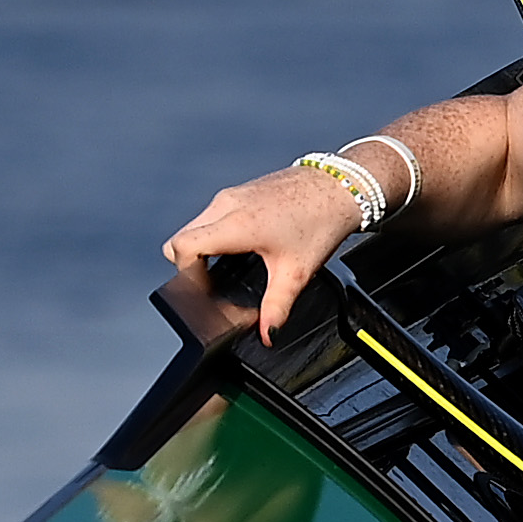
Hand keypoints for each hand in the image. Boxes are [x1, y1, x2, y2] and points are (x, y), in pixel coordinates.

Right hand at [163, 162, 365, 341]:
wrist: (341, 187)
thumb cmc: (321, 221)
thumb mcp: (296, 272)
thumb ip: (276, 307)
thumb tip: (267, 334)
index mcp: (235, 224)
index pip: (182, 247)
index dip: (185, 274)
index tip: (203, 290)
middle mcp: (226, 204)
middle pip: (181, 238)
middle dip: (190, 265)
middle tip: (213, 284)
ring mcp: (232, 194)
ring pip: (195, 225)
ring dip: (203, 248)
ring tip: (228, 268)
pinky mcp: (240, 191)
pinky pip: (211, 215)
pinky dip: (215, 234)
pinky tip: (240, 249)